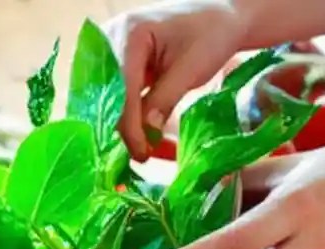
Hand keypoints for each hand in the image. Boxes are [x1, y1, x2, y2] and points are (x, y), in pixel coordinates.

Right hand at [104, 0, 248, 160]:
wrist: (218, 16)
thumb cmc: (211, 33)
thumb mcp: (192, 68)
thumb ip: (165, 99)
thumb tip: (145, 134)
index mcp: (128, 35)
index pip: (120, 89)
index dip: (128, 125)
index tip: (141, 154)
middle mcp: (109, 41)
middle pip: (106, 97)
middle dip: (123, 130)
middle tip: (143, 156)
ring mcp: (109, 54)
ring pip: (108, 102)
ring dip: (127, 128)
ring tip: (148, 150)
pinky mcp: (115, 67)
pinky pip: (116, 99)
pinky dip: (131, 120)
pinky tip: (146, 138)